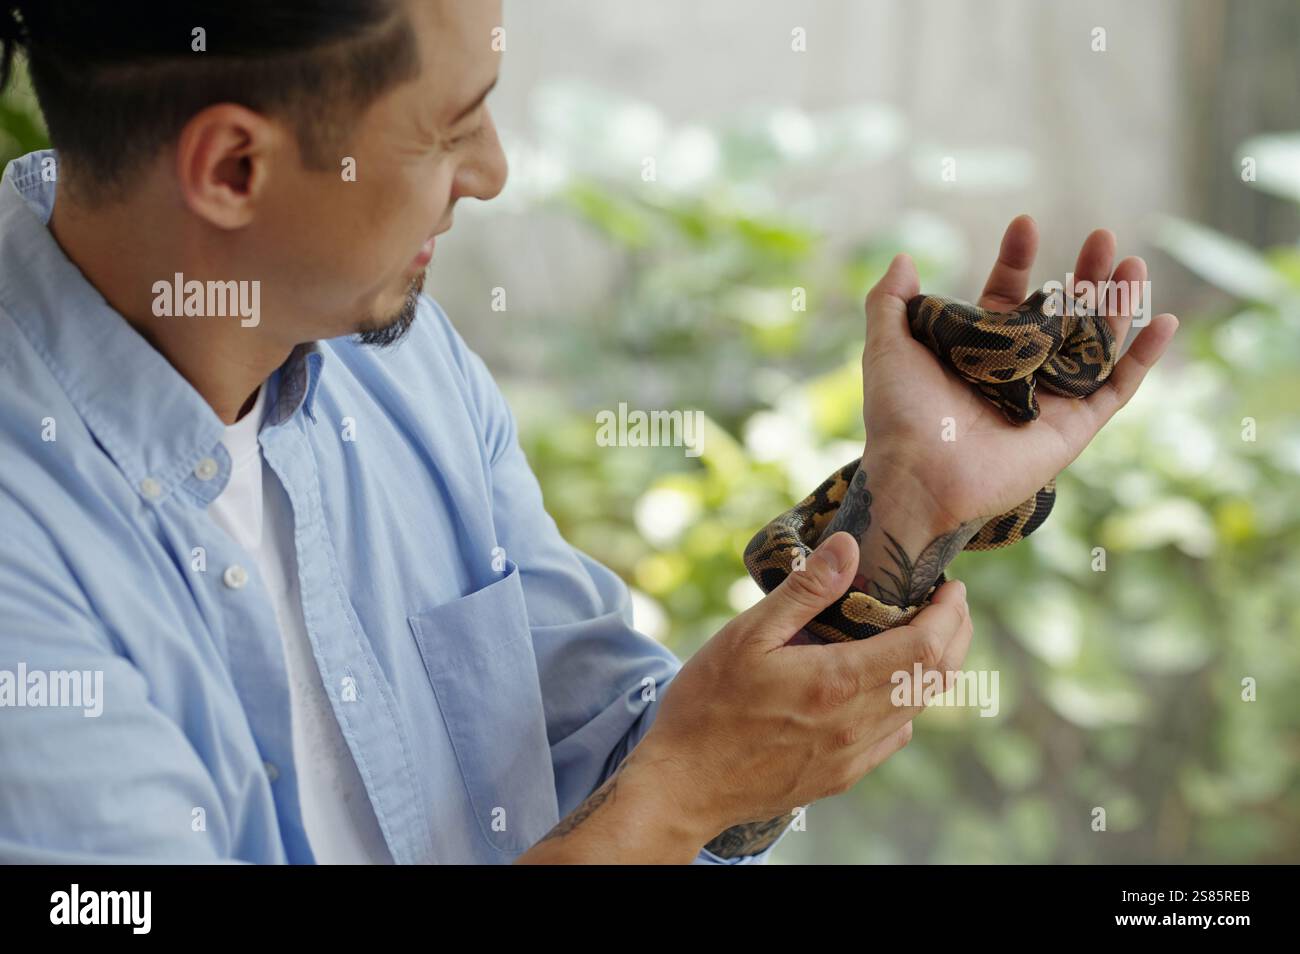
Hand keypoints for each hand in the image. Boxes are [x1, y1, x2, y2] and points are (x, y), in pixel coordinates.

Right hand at [630, 531, 972, 838]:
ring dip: (932, 670)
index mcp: (838, 683)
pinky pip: (892, 738)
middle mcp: (856, 724)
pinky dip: (904, 705)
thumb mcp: (748, 635)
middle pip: (935, 679)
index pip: (925, 647)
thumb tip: (850, 547)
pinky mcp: (840, 777)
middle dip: (954, 637)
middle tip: (948, 605)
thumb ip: (805, 591)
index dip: (950, 615)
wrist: (683, 786)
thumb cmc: (707, 705)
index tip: (951, 588)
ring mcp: (851, 756)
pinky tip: (883, 687)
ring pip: (917, 710)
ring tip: (922, 637)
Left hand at [860, 215, 1178, 530]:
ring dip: (1117, 302)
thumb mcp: (886, 347)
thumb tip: (903, 257)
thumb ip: (889, 301)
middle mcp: (1017, 371)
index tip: (1024, 222)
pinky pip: (1117, 389)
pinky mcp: (1074, 428)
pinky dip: (1143, 359)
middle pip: (1061, 313)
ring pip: (1095, 343)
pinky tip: (1163, 321)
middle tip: (1102, 236)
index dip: (1016, 259)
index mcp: (976, 349)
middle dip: (1083, 273)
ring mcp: (1049, 398)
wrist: (920, 473)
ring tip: (1133, 262)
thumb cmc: (899, 413)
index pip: (1006, 295)